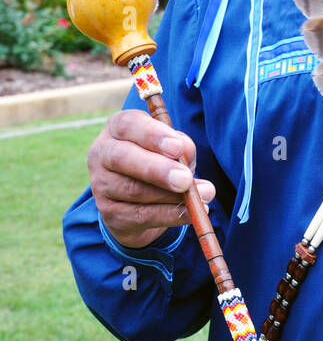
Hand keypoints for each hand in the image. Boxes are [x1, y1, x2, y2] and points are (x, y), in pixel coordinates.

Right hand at [87, 111, 216, 249]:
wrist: (139, 203)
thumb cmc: (160, 162)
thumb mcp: (172, 148)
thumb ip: (181, 146)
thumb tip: (185, 152)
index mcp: (117, 128)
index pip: (127, 124)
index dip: (152, 135)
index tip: (177, 147)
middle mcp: (102, 153)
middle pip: (122, 158)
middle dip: (158, 169)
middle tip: (185, 179)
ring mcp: (101, 185)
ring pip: (133, 190)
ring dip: (171, 196)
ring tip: (203, 196)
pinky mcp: (109, 213)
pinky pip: (140, 215)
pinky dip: (169, 215)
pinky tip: (190, 214)